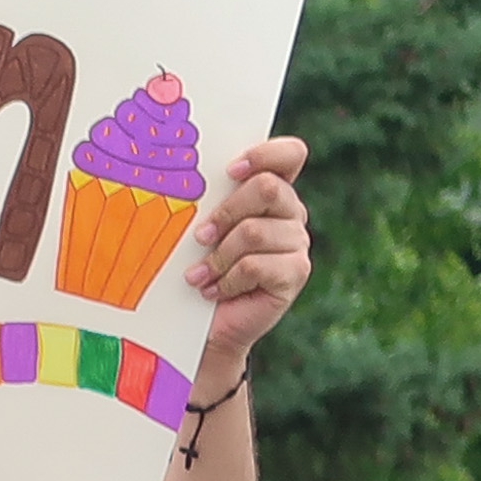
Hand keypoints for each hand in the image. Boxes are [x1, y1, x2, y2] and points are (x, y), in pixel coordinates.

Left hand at [185, 137, 312, 367]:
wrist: (203, 326)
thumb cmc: (197, 268)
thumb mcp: (199, 228)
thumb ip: (208, 199)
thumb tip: (182, 172)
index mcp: (272, 191)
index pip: (290, 154)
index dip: (264, 154)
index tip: (229, 171)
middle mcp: (291, 212)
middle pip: (267, 188)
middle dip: (225, 213)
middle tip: (199, 238)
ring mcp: (297, 243)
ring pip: (255, 230)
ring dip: (218, 256)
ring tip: (199, 275)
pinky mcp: (296, 273)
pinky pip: (256, 265)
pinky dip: (227, 279)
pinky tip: (215, 291)